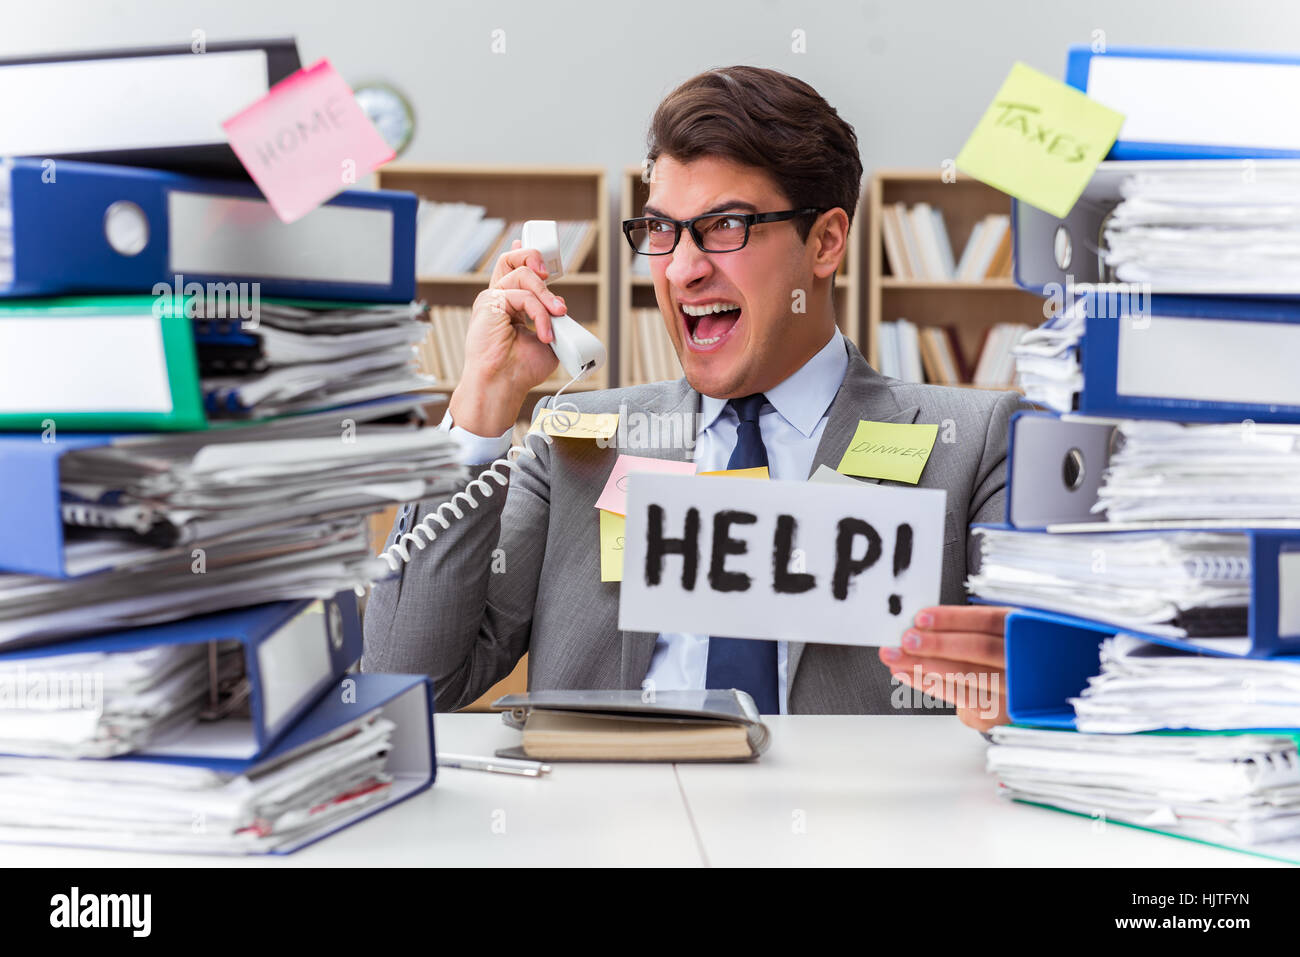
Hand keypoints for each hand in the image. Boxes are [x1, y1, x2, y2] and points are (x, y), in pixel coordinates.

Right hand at [448, 240, 567, 435]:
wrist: (503, 385)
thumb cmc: (520, 371)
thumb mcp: (547, 340)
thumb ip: (553, 320)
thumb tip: (563, 308)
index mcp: (508, 307)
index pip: (514, 271)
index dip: (525, 257)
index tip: (542, 259)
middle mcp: (498, 300)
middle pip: (511, 260)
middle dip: (534, 260)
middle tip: (551, 279)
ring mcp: (492, 300)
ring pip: (522, 274)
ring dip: (546, 295)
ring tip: (557, 316)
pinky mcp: (489, 302)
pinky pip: (523, 295)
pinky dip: (540, 313)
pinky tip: (544, 333)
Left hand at [877, 604, 1011, 732]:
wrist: (1023, 697)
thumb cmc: (1001, 657)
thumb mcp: (995, 634)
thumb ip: (967, 627)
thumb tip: (921, 623)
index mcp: (1024, 631)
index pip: (989, 621)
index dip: (954, 618)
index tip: (921, 618)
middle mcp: (1024, 659)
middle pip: (979, 649)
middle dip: (938, 644)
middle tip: (906, 640)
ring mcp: (1014, 688)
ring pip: (967, 674)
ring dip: (925, 665)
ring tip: (896, 657)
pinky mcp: (998, 711)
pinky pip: (959, 696)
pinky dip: (928, 684)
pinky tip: (907, 674)